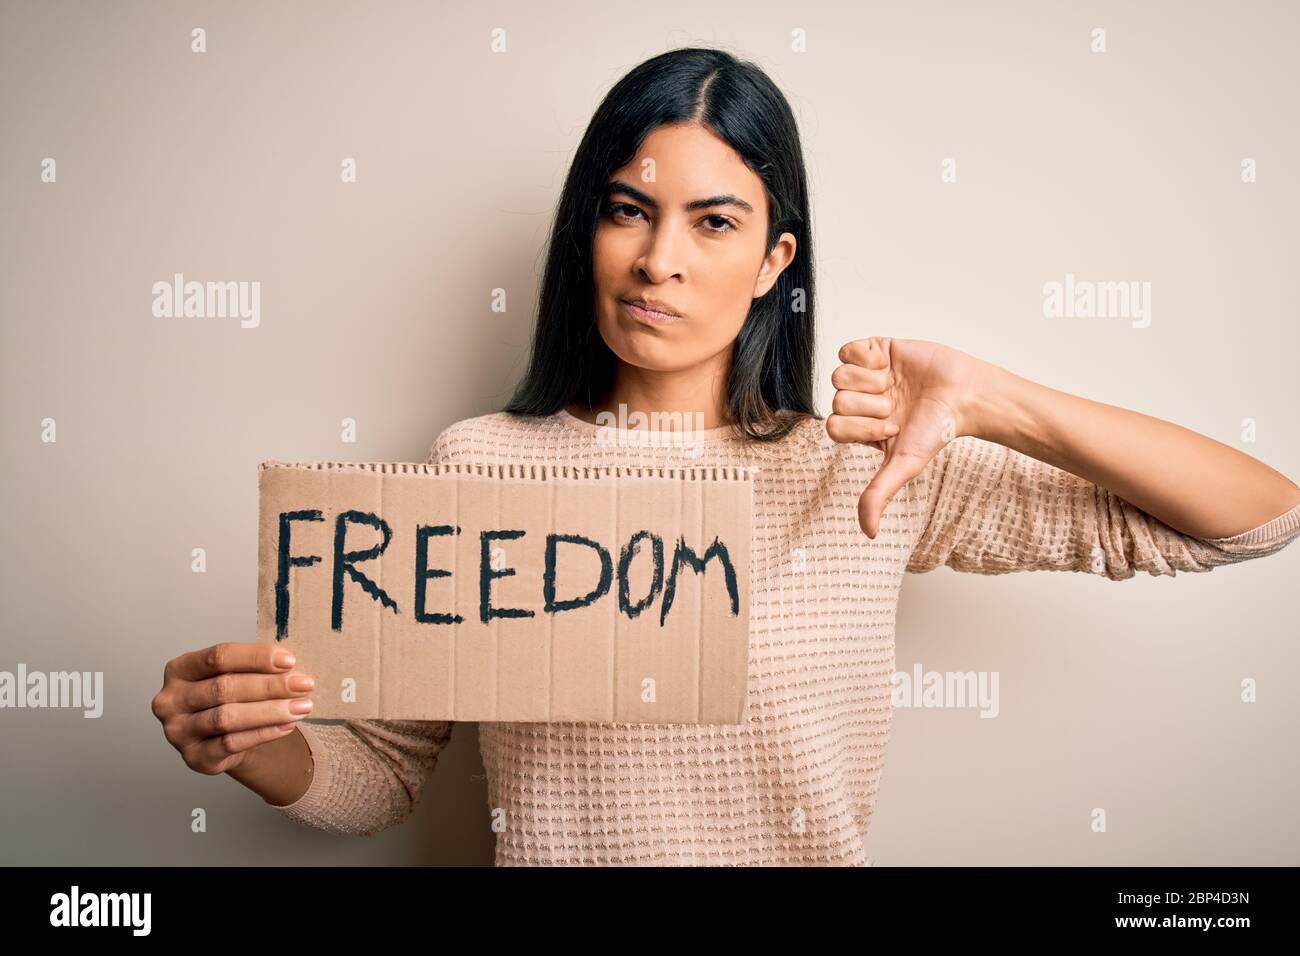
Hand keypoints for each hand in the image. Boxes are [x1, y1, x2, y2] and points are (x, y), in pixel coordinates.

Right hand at [152, 642, 315, 775]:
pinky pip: (231, 743)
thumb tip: (290, 668)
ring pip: (227, 717)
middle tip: (304, 685)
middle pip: (224, 687)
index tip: (289, 661)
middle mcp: (171, 700)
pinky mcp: (194, 757)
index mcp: (180, 669)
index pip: (219, 657)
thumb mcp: (235, 676)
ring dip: (270, 711)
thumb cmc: (230, 699)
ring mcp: (178, 731)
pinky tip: (286, 725)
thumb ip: (254, 669)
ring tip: (301, 707)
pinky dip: (263, 733)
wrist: (224, 739)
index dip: (256, 657)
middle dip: (270, 686)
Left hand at [827, 336, 987, 537]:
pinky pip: (846, 349)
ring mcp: (864, 375)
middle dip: (871, 405)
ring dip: (872, 382)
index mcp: (858, 427)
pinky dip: (867, 357)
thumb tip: (868, 533)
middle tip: (896, 405)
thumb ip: (879, 494)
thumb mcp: (904, 464)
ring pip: (839, 375)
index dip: (863, 427)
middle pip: (837, 400)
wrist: (964, 394)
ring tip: (896, 385)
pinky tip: (889, 364)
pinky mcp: (874, 349)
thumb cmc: (936, 430)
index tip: (891, 427)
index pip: (834, 427)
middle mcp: (857, 402)